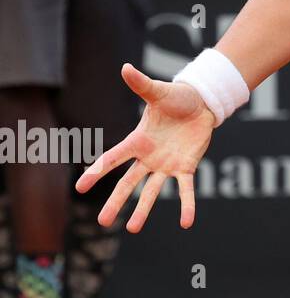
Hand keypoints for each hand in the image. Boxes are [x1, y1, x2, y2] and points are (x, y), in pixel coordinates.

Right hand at [74, 63, 216, 231]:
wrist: (201, 104)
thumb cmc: (176, 98)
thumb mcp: (159, 92)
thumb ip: (142, 85)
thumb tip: (125, 67)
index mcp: (138, 140)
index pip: (113, 158)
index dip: (97, 172)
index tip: (80, 187)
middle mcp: (148, 157)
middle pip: (128, 182)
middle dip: (116, 201)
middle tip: (103, 222)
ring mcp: (166, 164)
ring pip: (151, 191)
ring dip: (143, 210)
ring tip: (133, 229)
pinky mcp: (186, 167)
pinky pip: (185, 190)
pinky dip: (186, 205)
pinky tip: (186, 222)